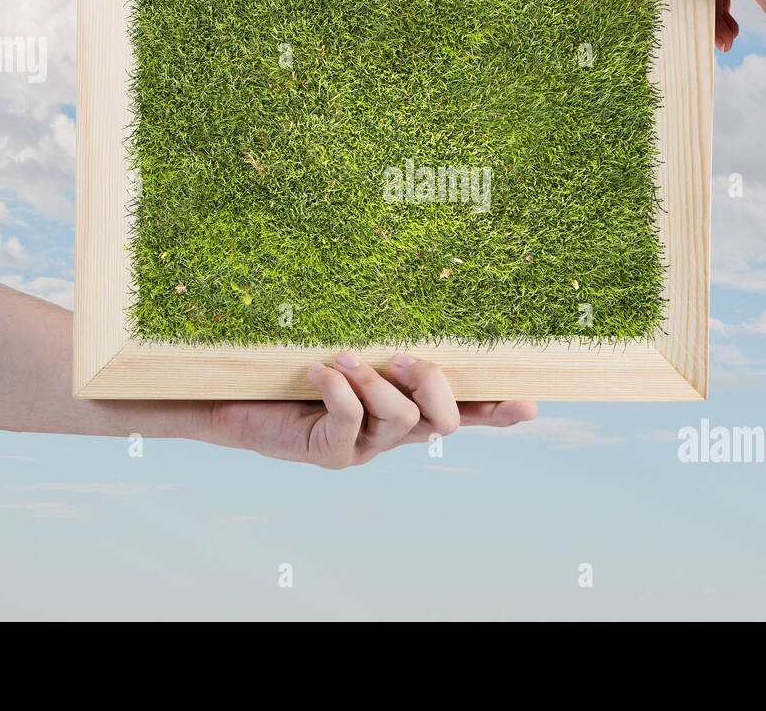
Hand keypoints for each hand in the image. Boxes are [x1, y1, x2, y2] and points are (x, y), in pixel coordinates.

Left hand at [193, 351, 537, 468]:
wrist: (237, 401)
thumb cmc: (295, 370)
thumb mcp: (347, 352)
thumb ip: (379, 346)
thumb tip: (408, 313)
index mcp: (406, 409)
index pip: (464, 413)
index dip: (496, 412)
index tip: (529, 403)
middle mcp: (392, 435)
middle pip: (445, 422)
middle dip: (430, 382)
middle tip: (398, 356)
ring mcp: (364, 449)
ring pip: (400, 419)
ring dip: (374, 380)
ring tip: (341, 357)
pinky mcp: (330, 454)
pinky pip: (351, 421)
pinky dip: (339, 388)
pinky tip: (317, 369)